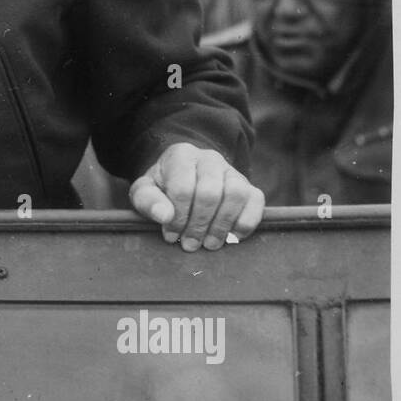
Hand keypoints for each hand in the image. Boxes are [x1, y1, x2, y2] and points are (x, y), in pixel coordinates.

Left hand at [129, 143, 263, 251]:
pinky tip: (232, 237)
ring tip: (209, 244)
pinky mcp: (249, 185)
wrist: (183, 176)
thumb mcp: (144, 191)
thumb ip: (148, 201)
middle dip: (199, 225)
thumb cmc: (162, 187)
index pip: (183, 188)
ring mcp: (232, 170)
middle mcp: (210, 158)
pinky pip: (256, 201)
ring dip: (222, 225)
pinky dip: (246, 222)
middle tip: (190, 244)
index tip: (171, 235)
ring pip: (236, 194)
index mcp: (181, 155)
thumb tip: (164, 216)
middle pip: (210, 193)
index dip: (178, 217)